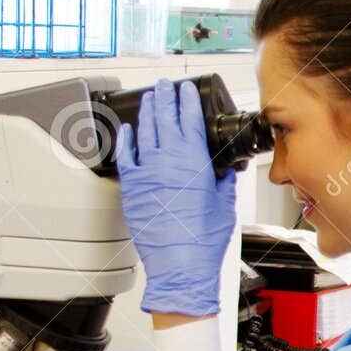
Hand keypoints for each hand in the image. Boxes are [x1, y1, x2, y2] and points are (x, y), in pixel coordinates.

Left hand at [115, 78, 237, 316]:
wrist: (180, 264)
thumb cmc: (203, 240)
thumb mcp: (224, 204)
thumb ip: (222, 180)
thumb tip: (223, 170)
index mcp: (194, 161)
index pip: (190, 118)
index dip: (188, 100)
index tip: (187, 89)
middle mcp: (168, 160)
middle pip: (165, 118)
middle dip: (165, 97)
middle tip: (165, 85)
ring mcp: (146, 172)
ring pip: (144, 131)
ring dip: (148, 111)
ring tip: (150, 98)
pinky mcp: (131, 187)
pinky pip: (126, 155)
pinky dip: (127, 139)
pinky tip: (129, 130)